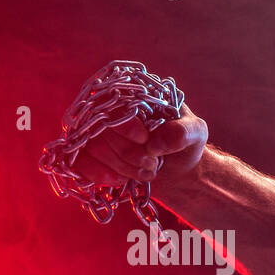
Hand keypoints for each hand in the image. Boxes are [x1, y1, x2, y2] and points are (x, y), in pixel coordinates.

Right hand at [73, 102, 208, 187]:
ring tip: (148, 171)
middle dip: (129, 153)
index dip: (125, 125)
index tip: (145, 140)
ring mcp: (96, 131)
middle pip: (100, 128)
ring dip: (122, 166)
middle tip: (153, 163)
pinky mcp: (90, 153)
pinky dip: (99, 174)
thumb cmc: (187, 145)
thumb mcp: (196, 133)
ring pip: (92, 147)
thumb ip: (183, 132)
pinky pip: (78, 162)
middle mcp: (108, 109)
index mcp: (132, 94)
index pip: (112, 102)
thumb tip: (155, 143)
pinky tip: (120, 180)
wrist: (180, 172)